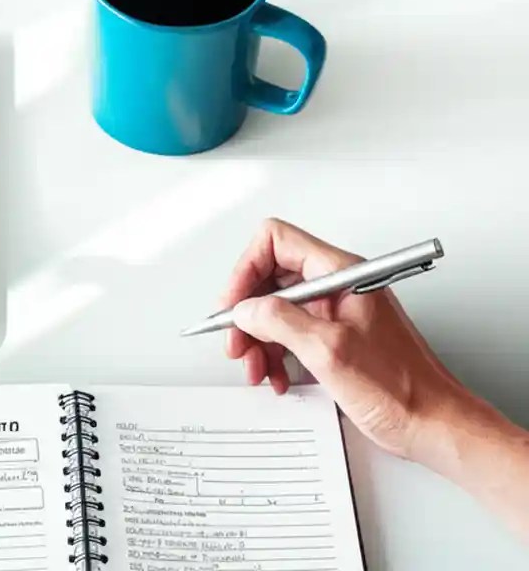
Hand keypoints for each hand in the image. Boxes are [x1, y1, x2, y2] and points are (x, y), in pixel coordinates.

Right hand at [220, 219, 474, 461]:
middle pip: (270, 278)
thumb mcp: (328, 350)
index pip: (276, 242)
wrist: (431, 423)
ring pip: (275, 310)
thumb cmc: (401, 389)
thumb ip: (280, 321)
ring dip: (257, 339)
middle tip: (236, 341)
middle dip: (247, 312)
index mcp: (342, 274)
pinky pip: (290, 334)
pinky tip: (276, 375)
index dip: (246, 270)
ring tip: (256, 368)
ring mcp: (336, 311)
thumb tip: (245, 308)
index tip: (235, 304)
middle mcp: (338, 286)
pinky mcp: (334, 336)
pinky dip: (274, 354)